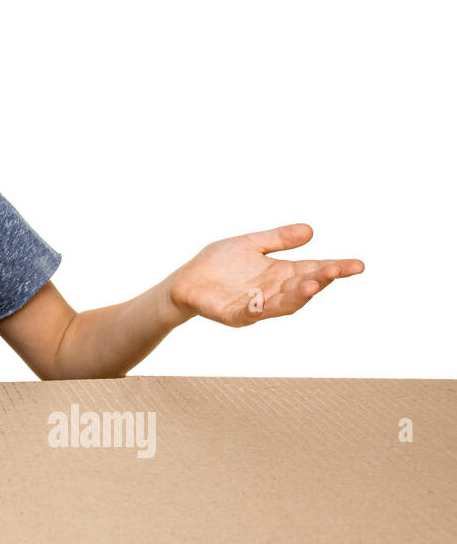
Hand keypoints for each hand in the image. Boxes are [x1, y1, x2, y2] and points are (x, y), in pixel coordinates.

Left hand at [168, 223, 363, 327]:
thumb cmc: (219, 263)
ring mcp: (254, 305)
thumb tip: (311, 230)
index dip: (336, 269)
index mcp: (280, 273)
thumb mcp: (251, 244)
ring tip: (312, 285)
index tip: (359, 265)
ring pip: (282, 304)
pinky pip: (247, 314)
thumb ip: (278, 239)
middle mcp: (273, 291)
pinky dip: (256, 309)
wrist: (186, 280)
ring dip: (297, 296)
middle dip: (320, 279)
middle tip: (336, 270)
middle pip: (303, 287)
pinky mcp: (233, 314)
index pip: (314, 270)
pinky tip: (261, 301)